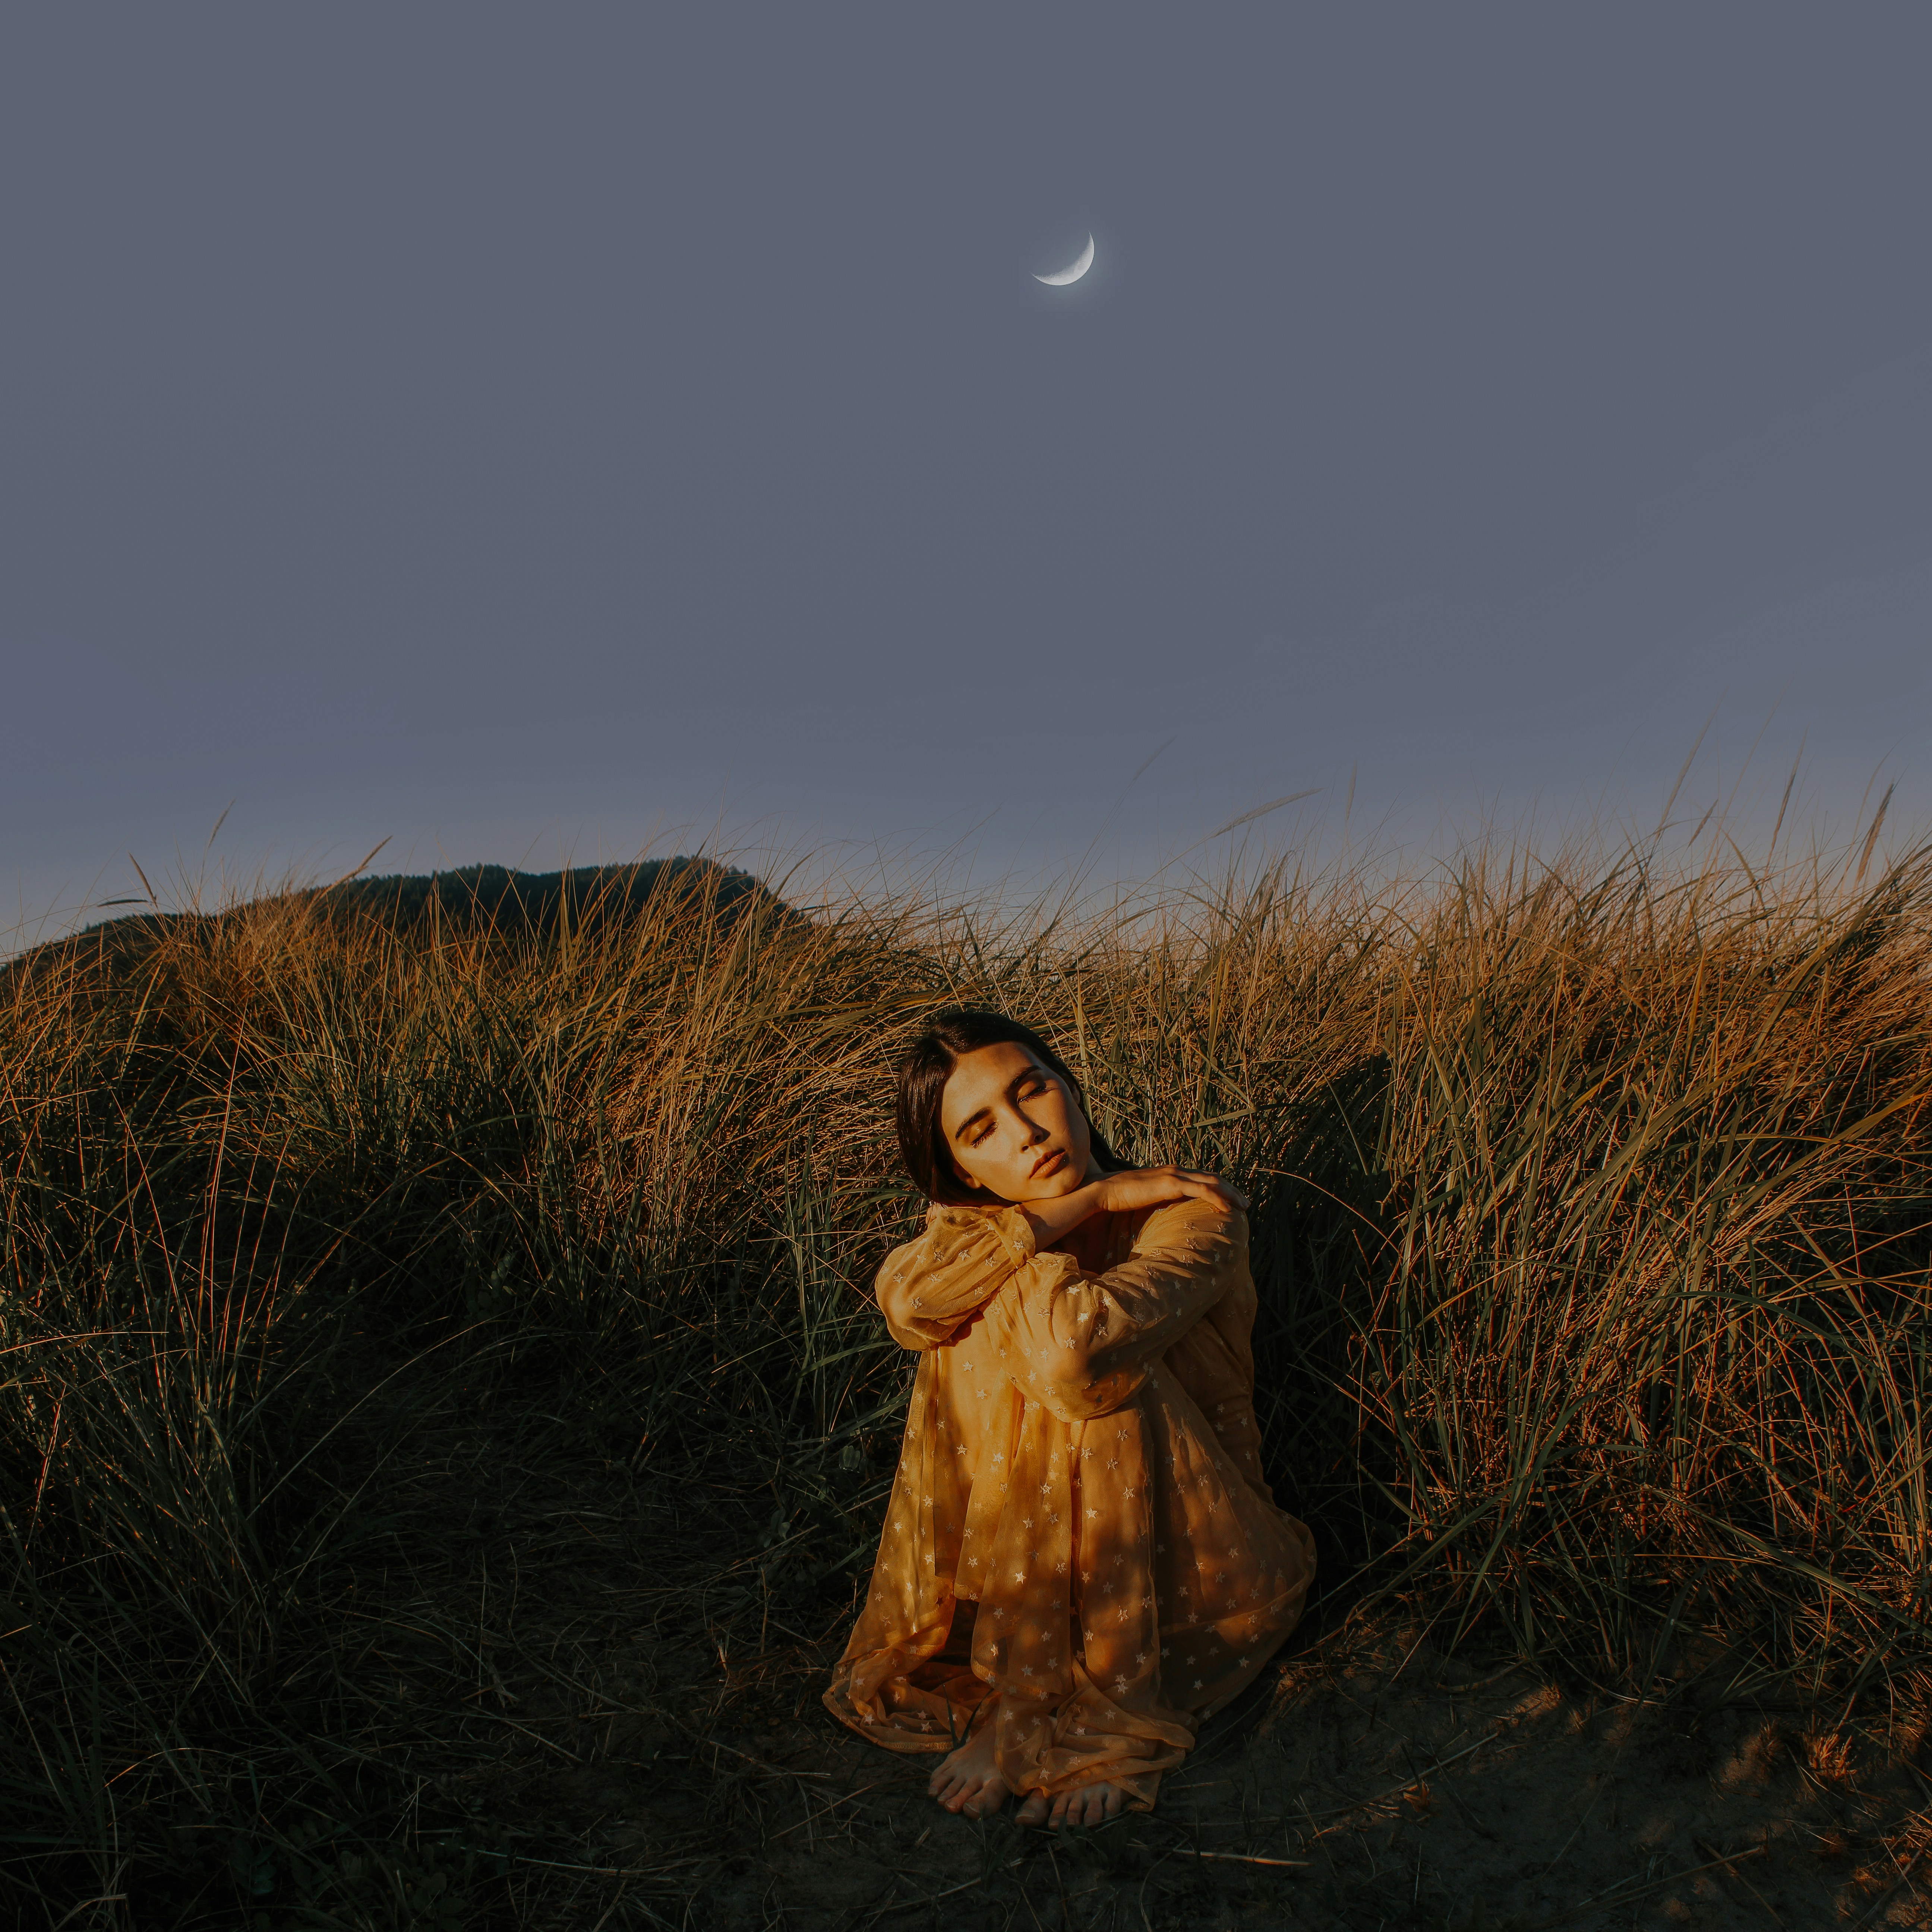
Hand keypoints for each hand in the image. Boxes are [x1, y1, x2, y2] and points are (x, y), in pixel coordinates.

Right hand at [1091, 1166, 1248, 1215]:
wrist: (1103, 1191)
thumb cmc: (1120, 1198)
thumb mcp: (1145, 1198)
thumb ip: (1158, 1200)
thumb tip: (1165, 1212)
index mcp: (1170, 1174)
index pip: (1201, 1177)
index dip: (1219, 1187)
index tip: (1231, 1199)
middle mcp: (1175, 1170)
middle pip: (1211, 1177)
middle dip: (1230, 1189)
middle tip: (1244, 1203)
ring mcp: (1173, 1175)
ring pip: (1211, 1181)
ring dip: (1230, 1193)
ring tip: (1242, 1206)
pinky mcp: (1170, 1183)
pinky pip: (1201, 1190)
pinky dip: (1217, 1198)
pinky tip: (1227, 1209)